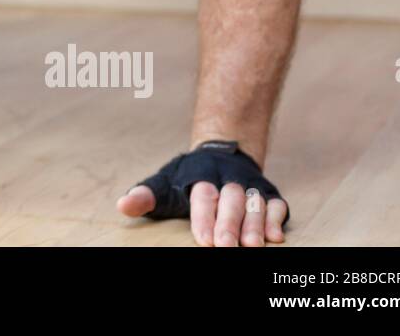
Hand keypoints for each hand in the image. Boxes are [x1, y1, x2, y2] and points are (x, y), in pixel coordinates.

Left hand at [116, 140, 289, 245]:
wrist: (219, 153)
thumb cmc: (186, 178)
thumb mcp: (163, 183)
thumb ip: (144, 195)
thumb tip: (123, 206)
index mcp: (200, 175)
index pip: (203, 195)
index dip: (204, 217)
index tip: (203, 239)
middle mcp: (227, 178)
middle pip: (231, 199)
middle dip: (230, 223)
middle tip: (227, 247)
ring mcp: (250, 184)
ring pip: (255, 202)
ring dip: (255, 223)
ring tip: (252, 245)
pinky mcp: (268, 192)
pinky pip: (276, 203)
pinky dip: (276, 218)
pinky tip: (275, 236)